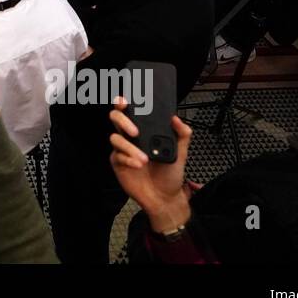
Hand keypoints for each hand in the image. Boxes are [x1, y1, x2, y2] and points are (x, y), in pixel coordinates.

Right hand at [108, 98, 192, 233]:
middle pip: (116, 119)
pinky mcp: (118, 163)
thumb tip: (176, 118)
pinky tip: (138, 165)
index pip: (131, 111)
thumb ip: (182, 135)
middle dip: (123, 120)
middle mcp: (130, 137)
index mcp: (144, 130)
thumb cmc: (170, 173)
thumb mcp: (181, 153)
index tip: (125, 100)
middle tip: (135, 131)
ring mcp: (123, 149)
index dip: (124, 103)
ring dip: (130, 147)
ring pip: (115, 138)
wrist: (164, 196)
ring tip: (144, 159)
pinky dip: (128, 159)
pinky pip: (117, 156)